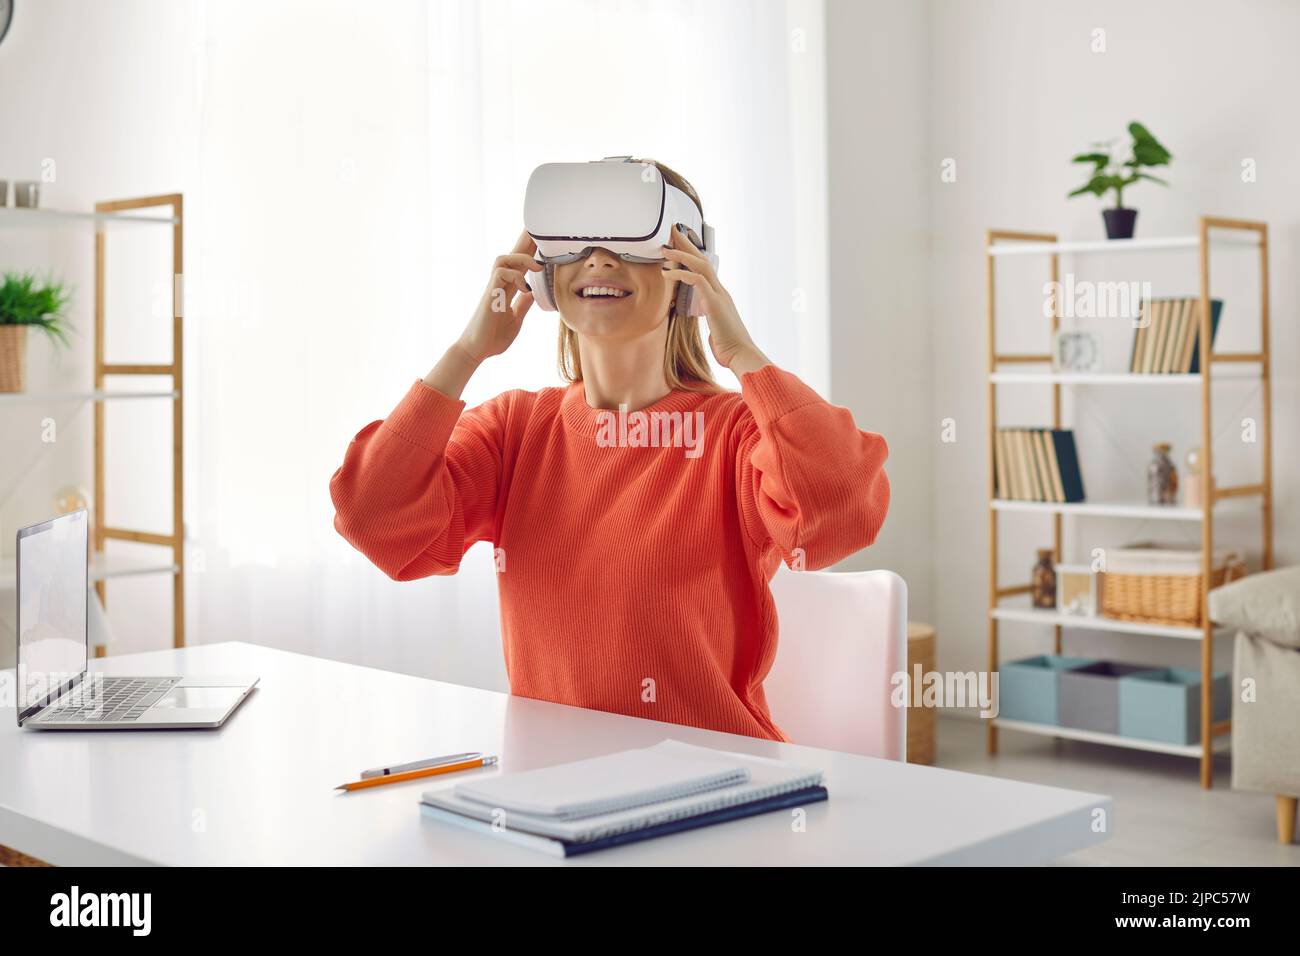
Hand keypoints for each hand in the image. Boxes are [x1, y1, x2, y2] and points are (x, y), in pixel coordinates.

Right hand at [457, 230, 540, 363]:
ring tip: (537, 266)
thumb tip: (534, 292)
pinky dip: (515, 276)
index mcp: (508, 288)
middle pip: (512, 253)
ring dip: (522, 258)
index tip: (544, 236)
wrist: (477, 350)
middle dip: (526, 239)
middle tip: (539, 225)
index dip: (530, 249)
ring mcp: (493, 287)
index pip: (520, 263)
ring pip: (503, 258)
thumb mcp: (516, 318)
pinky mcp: (489, 295)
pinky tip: (524, 287)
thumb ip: (523, 303)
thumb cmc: (493, 336)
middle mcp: (500, 284)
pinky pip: (501, 274)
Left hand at [661, 226, 769, 374]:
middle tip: (672, 231)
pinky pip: (696, 281)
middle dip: (687, 244)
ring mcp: (719, 296)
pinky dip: (680, 274)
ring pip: (700, 265)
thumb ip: (711, 319)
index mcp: (720, 297)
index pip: (705, 270)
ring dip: (681, 254)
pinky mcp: (715, 303)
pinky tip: (666, 272)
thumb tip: (707, 319)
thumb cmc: (729, 348)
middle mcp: (721, 292)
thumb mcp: (716, 329)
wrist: (742, 356)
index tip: (679, 246)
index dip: (692, 256)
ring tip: (665, 248)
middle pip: (703, 260)